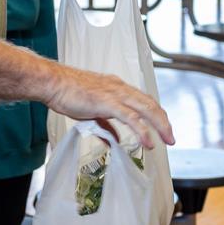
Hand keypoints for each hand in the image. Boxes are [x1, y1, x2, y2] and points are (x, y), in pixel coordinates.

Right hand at [46, 65, 175, 150]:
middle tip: (170, 138)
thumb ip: (106, 125)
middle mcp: (120, 88)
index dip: (156, 115)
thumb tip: (116, 141)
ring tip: (166, 140)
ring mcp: (115, 94)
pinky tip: (148, 141)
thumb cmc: (67, 93)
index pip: (144, 100)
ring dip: (159, 126)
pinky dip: (142, 130)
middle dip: (163, 122)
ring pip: (146, 109)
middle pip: (151, 104)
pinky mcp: (107, 102)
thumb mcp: (91, 111)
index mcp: (117, 87)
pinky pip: (130, 118)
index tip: (162, 128)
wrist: (53, 83)